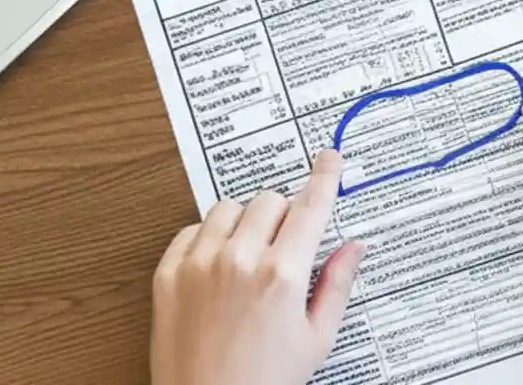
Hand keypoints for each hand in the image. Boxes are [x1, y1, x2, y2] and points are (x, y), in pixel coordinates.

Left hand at [151, 149, 365, 384]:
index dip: (324, 177)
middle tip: (286, 243)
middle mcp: (239, 261)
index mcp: (283, 276)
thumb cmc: (263, 382)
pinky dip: (207, 238)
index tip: (329, 159)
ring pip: (228, 208)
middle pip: (269, 200)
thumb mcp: (316, 339)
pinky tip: (218, 264)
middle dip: (284, 214)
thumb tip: (353, 248)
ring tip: (249, 255)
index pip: (310, 208)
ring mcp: (199, 264)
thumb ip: (337, 285)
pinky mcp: (168, 274)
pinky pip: (191, 229)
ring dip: (245, 221)